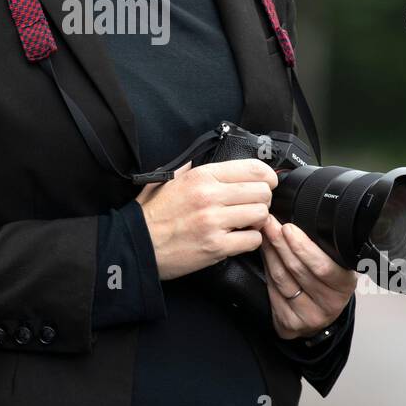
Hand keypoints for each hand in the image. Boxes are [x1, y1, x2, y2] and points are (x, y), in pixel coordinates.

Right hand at [135, 157, 278, 281]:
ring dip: (258, 220)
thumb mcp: (166, 180)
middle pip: (262, 191)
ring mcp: (214, 222)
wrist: (137, 245)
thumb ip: (188, 167)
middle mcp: (210, 196)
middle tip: (254, 205)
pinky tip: (239, 238)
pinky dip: (250, 240)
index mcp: (201, 176)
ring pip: (261, 214)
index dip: (268, 176)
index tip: (268, 182)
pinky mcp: (216, 246)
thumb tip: (202, 158)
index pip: (252, 168)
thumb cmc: (151, 215)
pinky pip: (252, 240)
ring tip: (246, 222)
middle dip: (263, 199)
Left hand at [261, 213, 356, 340]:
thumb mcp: (336, 264)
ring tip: (263, 234)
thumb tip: (298, 217)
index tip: (288, 227)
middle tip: (269, 223)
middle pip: (298, 270)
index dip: (303, 247)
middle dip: (280, 242)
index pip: (323, 267)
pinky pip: (273, 291)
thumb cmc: (327, 283)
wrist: (319, 314)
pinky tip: (264, 255)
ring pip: (282, 278)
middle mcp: (330, 303)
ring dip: (270, 252)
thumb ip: (325, 247)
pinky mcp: (291, 323)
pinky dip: (266, 269)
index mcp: (345, 284)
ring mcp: (309, 315)